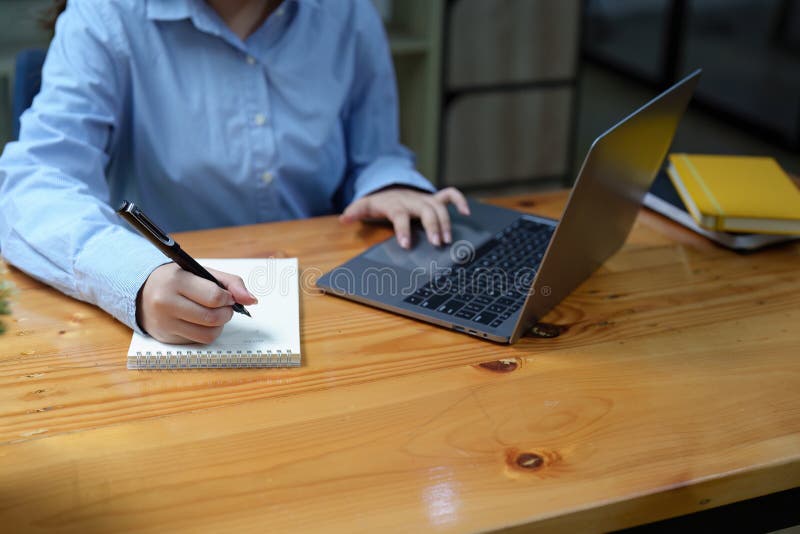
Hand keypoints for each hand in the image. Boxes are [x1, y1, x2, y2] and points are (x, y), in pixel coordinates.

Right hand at [136, 263, 257, 343]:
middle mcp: (166, 303)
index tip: (228, 297)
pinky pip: (198, 341)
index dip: (228, 299)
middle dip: (226, 313)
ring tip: (215, 315)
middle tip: (225, 307)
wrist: (142, 291)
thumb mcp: (201, 272)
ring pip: (208, 334)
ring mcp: (165, 323)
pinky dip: (206, 333)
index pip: (214, 297)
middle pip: (212, 318)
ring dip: (219, 326)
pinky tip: (200, 322)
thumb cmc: (178, 280)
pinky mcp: (166, 337)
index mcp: (176, 281)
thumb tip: (252, 300)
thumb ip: (231, 283)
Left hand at [340, 186, 470, 247]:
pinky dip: (459, 201)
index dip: (403, 229)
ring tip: (447, 239)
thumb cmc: (380, 202)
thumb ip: (355, 212)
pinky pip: (450, 195)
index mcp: (396, 205)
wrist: (391, 188)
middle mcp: (413, 200)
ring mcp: (425, 199)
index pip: (400, 216)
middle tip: (436, 243)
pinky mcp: (434, 198)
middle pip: (426, 211)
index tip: (405, 244)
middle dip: (432, 226)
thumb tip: (343, 219)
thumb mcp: (365, 206)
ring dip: (445, 222)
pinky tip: (466, 212)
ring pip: (440, 207)